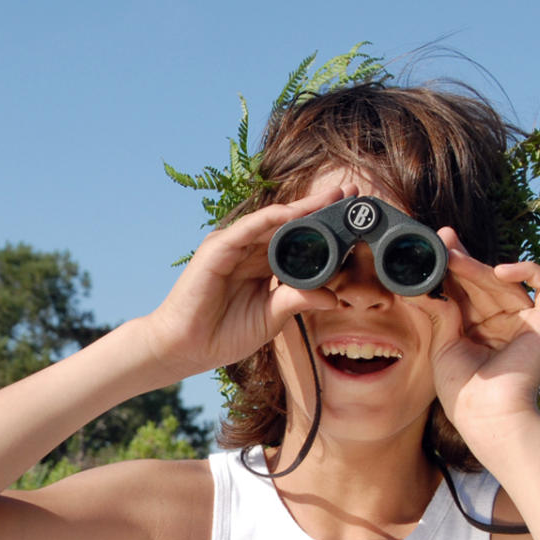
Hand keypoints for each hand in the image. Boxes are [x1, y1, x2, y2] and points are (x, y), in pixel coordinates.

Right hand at [142, 184, 351, 378]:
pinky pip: (248, 228)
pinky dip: (272, 219)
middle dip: (320, 208)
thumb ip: (298, 300)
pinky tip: (296, 213)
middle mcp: (247, 250)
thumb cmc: (223, 335)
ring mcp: (232, 246)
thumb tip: (334, 297)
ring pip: (273, 220)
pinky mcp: (217, 249)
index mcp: (261, 265)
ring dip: (303, 208)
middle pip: (289, 223)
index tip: (354, 218)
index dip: (324, 227)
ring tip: (333, 197)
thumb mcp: (271, 317)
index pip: (297, 240)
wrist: (186, 348)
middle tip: (352, 191)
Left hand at [410, 228, 539, 463]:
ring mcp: (526, 320)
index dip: (454, 266)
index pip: (468, 287)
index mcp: (479, 325)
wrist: (485, 414)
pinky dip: (527, 272)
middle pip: (484, 281)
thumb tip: (415, 282)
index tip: (435, 246)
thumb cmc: (462, 388)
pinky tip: (499, 270)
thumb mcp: (443, 341)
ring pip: (506, 282)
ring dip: (480, 267)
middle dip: (462, 261)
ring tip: (454, 257)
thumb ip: (437, 309)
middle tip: (441, 241)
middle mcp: (504, 319)